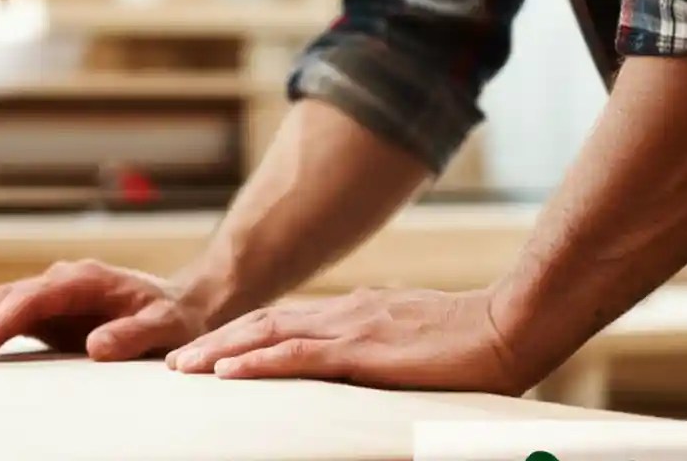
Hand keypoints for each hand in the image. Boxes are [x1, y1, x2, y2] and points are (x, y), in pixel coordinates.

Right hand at [0, 259, 210, 361]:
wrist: (183, 304)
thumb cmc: (174, 316)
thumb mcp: (165, 326)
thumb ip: (132, 333)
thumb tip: (95, 346)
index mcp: (84, 279)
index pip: (31, 298)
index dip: (1, 323)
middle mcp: (61, 280)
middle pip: (5, 298)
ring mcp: (51, 294)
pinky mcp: (48, 312)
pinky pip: (7, 319)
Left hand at [165, 288, 528, 393]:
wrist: (510, 326)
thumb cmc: (472, 344)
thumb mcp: (412, 347)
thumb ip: (381, 353)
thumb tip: (366, 367)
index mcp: (353, 314)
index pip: (283, 323)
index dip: (240, 336)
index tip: (208, 352)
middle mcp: (342, 315)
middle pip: (263, 325)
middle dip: (215, 343)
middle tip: (176, 362)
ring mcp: (350, 328)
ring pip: (267, 336)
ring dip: (220, 352)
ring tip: (184, 368)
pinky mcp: (363, 350)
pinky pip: (298, 357)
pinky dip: (257, 363)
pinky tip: (228, 372)